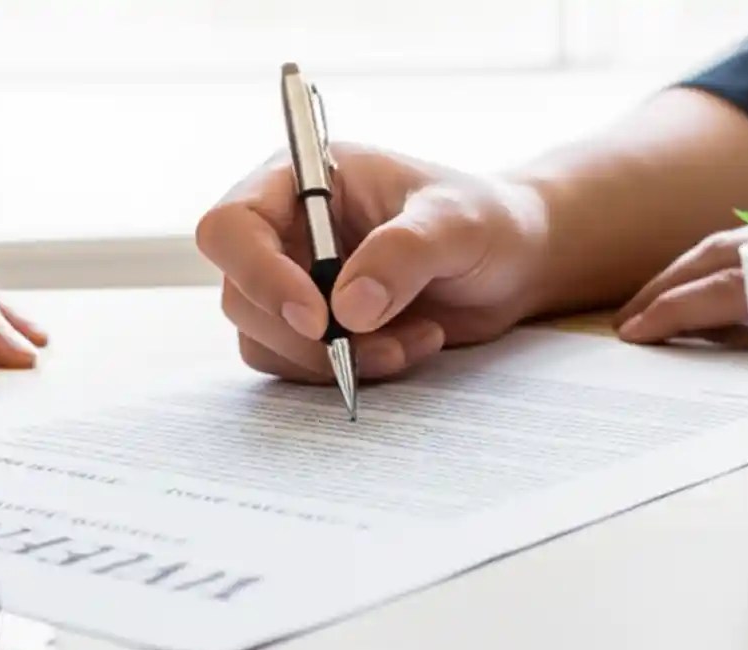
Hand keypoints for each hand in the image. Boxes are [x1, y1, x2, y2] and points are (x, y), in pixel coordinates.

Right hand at [195, 143, 547, 382]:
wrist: (515, 263)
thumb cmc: (486, 221)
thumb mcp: (457, 224)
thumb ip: (403, 253)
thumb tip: (347, 309)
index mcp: (304, 179)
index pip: (232, 225)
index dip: (259, 274)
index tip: (317, 317)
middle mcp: (287, 230)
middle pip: (240, 295)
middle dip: (307, 335)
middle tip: (377, 342)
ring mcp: (296, 282)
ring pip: (264, 340)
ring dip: (334, 359)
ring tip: (413, 340)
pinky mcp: (315, 328)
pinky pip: (298, 367)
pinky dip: (350, 371)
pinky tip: (409, 347)